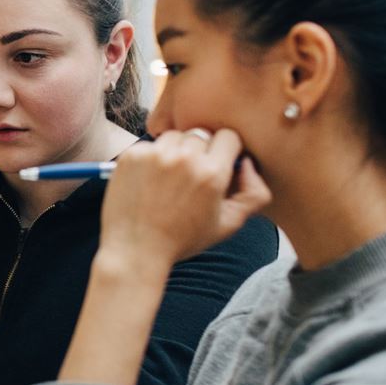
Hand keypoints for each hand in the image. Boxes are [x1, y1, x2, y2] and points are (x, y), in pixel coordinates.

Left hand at [99, 129, 270, 268]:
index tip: (218, 165)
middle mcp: (184, 158)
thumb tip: (248, 164)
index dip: (226, 151)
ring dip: (176, 151)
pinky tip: (150, 183)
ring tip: (170, 180)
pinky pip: (150, 145)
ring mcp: (155, 155)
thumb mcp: (229, 224)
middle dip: (200, 152)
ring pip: (176, 136)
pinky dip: (152, 159)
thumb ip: (254, 194)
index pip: (229, 136)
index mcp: (212, 173)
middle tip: (191, 179)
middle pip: (201, 135)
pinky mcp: (132, 156)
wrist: (135, 250)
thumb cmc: (182, 240)